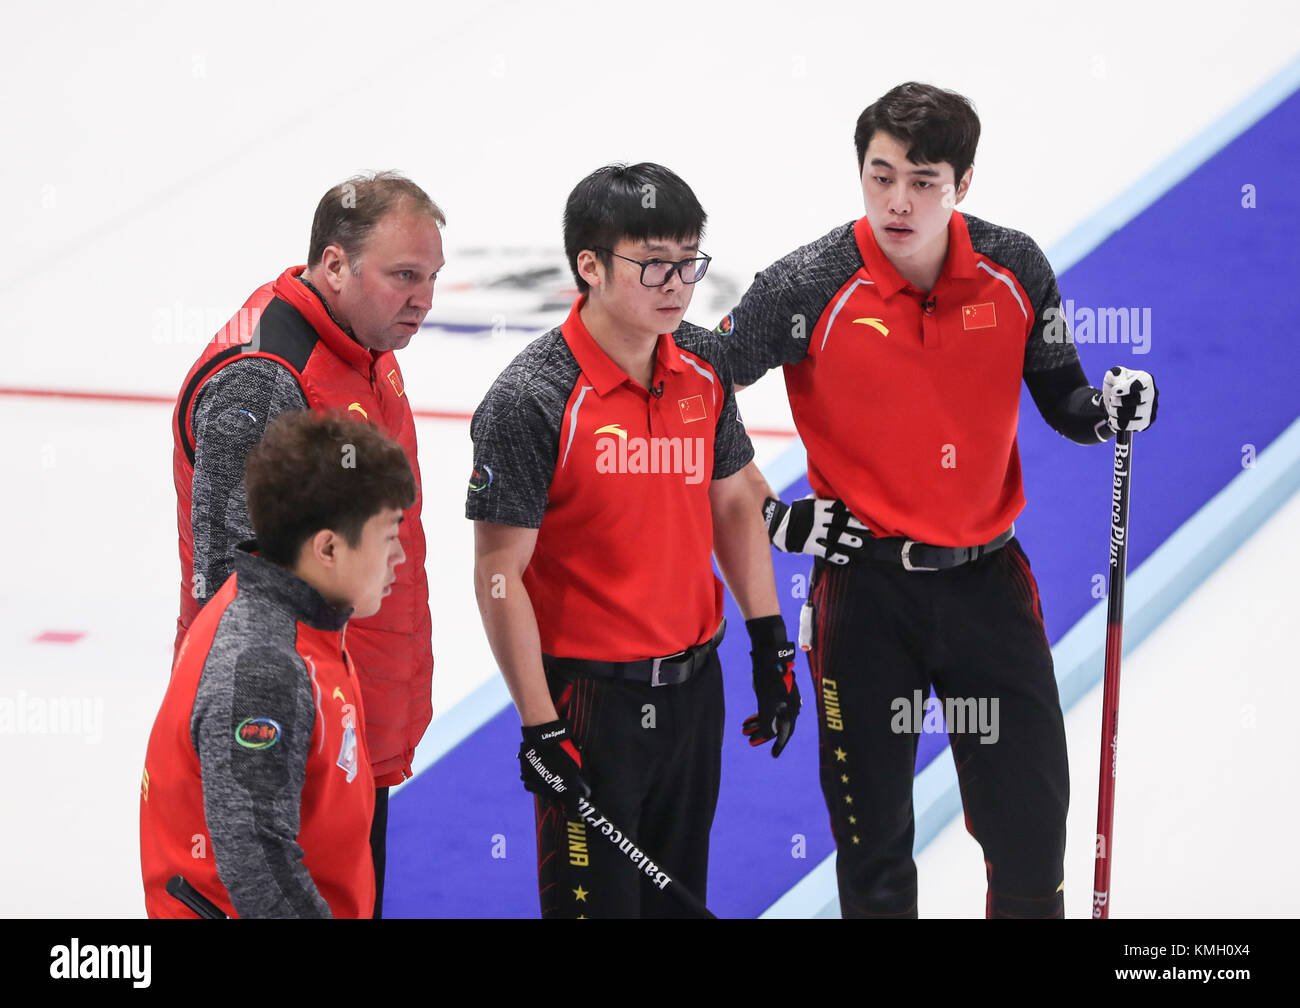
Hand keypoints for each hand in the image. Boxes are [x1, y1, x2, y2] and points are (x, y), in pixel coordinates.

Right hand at [519, 719, 589, 808]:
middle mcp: (553, 793)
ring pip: (544, 795)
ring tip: (551, 772)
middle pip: (556, 805)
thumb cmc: (566, 750)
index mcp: (569, 791)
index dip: (573, 813)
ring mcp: (539, 788)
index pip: (572, 813)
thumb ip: (583, 783)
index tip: (572, 811)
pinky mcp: (528, 781)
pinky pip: (533, 786)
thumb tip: (585, 793)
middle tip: (562, 788)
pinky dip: (537, 781)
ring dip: (548, 789)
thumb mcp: (581, 765)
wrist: (545, 738)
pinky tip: (541, 768)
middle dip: (559, 800)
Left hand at [743, 623, 799, 756]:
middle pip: (776, 725)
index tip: (773, 755)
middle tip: (750, 741)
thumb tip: (768, 734)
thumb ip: (767, 721)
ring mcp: (784, 698)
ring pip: (771, 716)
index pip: (785, 733)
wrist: (770, 654)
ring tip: (744, 730)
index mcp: (791, 709)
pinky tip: (748, 718)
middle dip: (762, 734)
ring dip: (759, 724)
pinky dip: (759, 714)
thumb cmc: (769, 678)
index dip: (778, 745)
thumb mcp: (766, 702)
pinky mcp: (777, 691)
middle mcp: (790, 705)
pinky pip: (769, 708)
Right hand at [763, 495, 868, 565]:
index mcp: (817, 506)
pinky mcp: (808, 545)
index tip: (864, 514)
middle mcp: (816, 518)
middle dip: (854, 524)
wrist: (779, 526)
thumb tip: (835, 493)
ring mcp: (812, 532)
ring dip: (847, 539)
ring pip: (833, 536)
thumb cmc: (797, 513)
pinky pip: (824, 551)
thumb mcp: (807, 502)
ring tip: (858, 542)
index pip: (838, 507)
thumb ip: (820, 499)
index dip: (851, 510)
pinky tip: (844, 558)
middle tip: (867, 529)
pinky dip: (835, 555)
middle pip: (839, 521)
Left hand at [1102, 366, 1157, 432]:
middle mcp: (1152, 394)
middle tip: (1112, 400)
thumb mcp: (1113, 376)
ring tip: (1113, 408)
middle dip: (1117, 401)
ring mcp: (1151, 409)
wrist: (1114, 402)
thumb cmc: (1115, 385)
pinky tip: (1114, 419)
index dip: (1126, 388)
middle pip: (1136, 400)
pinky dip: (1118, 424)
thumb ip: (1116, 374)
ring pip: (1133, 415)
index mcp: (1146, 379)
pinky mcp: (1146, 422)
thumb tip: (1120, 383)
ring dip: (1116, 412)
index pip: (1140, 384)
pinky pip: (1133, 426)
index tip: (1114, 391)